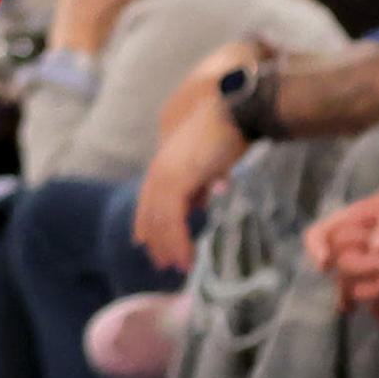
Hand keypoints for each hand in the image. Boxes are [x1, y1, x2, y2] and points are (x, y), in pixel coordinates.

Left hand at [131, 79, 248, 272]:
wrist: (232, 111)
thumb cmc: (225, 132)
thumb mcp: (209, 163)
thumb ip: (201, 180)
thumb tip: (202, 198)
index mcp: (164, 165)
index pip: (149, 201)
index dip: (148, 224)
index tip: (146, 245)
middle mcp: (159, 171)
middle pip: (150, 214)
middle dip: (156, 241)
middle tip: (163, 264)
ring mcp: (165, 175)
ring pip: (160, 220)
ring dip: (169, 246)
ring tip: (180, 266)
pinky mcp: (177, 179)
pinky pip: (172, 218)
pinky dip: (177, 240)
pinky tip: (185, 256)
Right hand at [307, 176, 378, 300]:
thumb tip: (377, 246)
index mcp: (353, 224)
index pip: (319, 234)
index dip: (316, 249)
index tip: (326, 264)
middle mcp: (360, 247)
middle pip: (341, 271)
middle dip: (350, 289)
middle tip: (364, 297)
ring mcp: (378, 265)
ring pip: (366, 290)